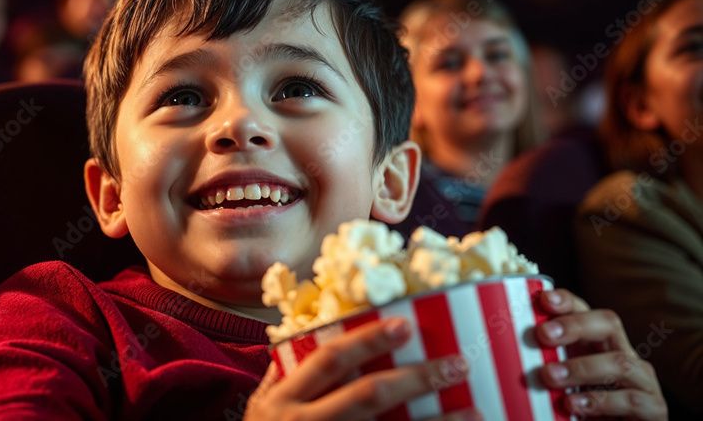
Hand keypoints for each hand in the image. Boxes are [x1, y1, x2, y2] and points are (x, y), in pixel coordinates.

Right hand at [244, 317, 480, 420]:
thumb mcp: (258, 411)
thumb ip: (280, 378)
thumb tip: (306, 335)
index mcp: (284, 402)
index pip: (329, 361)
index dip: (367, 341)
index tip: (406, 324)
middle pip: (367, 396)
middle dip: (415, 378)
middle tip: (458, 364)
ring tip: (476, 411)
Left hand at [536, 289, 667, 419]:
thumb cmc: (583, 410)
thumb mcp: (561, 384)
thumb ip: (546, 364)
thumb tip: (503, 348)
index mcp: (599, 345)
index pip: (586, 311)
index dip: (567, 302)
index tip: (543, 299)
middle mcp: (624, 355)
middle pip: (608, 324)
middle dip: (575, 325)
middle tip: (543, 334)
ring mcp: (643, 381)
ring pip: (620, 362)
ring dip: (582, 367)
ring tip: (549, 376)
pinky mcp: (653, 409)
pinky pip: (631, 400)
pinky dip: (600, 401)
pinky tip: (575, 405)